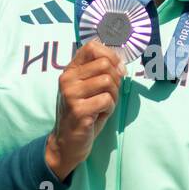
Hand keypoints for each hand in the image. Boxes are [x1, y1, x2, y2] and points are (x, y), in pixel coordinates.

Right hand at [45, 40, 126, 181]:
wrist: (67, 142)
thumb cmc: (83, 113)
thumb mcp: (88, 89)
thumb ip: (100, 73)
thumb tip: (122, 65)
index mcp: (70, 70)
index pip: (92, 47)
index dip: (111, 55)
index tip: (117, 69)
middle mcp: (67, 79)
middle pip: (105, 65)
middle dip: (115, 80)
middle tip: (110, 94)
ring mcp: (71, 94)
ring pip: (108, 82)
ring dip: (113, 96)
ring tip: (103, 106)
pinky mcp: (78, 110)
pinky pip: (107, 100)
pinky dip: (110, 108)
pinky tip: (99, 115)